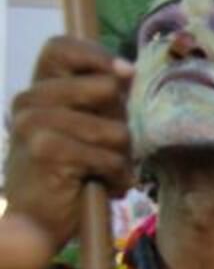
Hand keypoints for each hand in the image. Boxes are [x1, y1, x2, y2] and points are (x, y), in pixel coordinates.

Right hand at [4, 37, 134, 246]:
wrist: (35, 221)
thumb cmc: (69, 174)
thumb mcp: (86, 127)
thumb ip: (101, 99)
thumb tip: (128, 71)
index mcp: (37, 90)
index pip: (61, 47)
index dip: (97, 57)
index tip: (124, 75)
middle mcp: (29, 101)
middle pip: (104, 87)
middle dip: (121, 121)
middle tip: (109, 147)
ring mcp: (34, 123)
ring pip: (116, 130)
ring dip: (122, 158)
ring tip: (104, 172)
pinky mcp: (46, 149)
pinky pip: (110, 157)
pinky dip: (118, 177)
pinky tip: (103, 187)